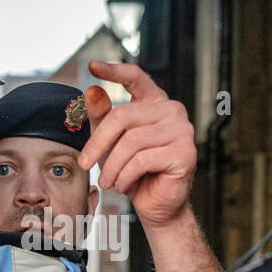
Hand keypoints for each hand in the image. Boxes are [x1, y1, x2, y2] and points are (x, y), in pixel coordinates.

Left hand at [78, 61, 196, 228]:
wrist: (156, 205)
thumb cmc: (133, 173)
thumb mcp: (110, 143)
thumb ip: (102, 117)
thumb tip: (93, 92)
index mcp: (155, 103)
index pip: (136, 77)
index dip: (114, 70)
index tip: (92, 66)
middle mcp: (172, 111)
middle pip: (123, 116)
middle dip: (98, 143)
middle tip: (86, 163)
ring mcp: (182, 130)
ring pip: (131, 141)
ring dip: (112, 166)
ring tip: (109, 181)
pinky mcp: (185, 152)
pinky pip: (143, 159)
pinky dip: (126, 175)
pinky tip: (124, 184)